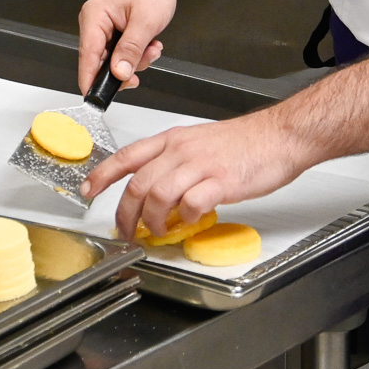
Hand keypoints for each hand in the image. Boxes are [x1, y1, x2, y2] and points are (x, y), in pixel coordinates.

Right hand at [77, 0, 173, 93]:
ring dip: (136, 60)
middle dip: (126, 67)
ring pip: (114, 62)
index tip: (96, 98)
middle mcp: (94, 24)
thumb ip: (131, 50)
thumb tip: (119, 73)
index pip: (87, 56)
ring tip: (151, 46)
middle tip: (145, 59)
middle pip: (101, 63)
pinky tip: (149, 44)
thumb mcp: (145, 22)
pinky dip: (137, 54)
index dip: (91, 80)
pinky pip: (121, 55)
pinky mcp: (113, 33)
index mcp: (94, 17)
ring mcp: (103, 29)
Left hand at [85, 108, 315, 239]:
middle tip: (128, 231)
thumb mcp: (199, 144)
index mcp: (172, 140)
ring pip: (158, 195)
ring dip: (154, 221)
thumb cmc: (244, 143)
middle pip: (137, 184)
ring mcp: (200, 165)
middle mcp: (181, 150)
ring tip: (160, 232)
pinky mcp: (220, 181)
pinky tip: (192, 221)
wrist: (280, 136)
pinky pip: (191, 204)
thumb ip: (175, 164)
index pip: (127, 156)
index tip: (88, 190)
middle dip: (126, 214)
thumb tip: (158, 194)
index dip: (102, 175)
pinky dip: (186, 218)